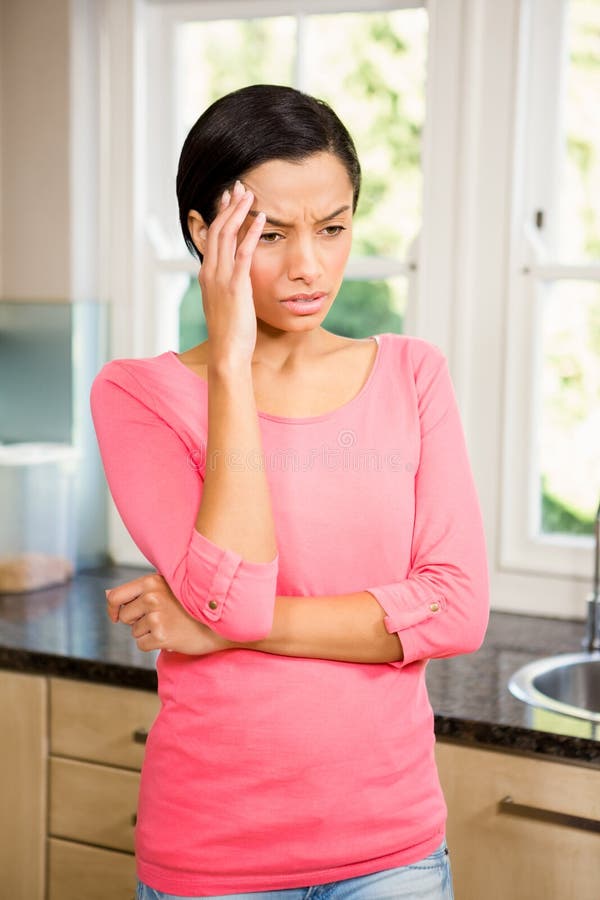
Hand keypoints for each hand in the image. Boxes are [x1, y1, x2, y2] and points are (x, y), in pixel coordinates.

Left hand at [105, 573, 232, 655]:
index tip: (118, 616)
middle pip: (125, 616)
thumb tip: (107, 594)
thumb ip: (138, 590)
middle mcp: (152, 596)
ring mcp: (157, 616)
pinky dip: (154, 645)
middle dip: (136, 621)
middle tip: (161, 618)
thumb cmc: (192, 604)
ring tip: (170, 625)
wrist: (219, 622)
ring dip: (148, 633)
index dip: (113, 609)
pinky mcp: (162, 636)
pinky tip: (171, 637)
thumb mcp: (167, 588)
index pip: (116, 596)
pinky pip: (142, 645)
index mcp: (152, 581)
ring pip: (135, 632)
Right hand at [199, 179, 265, 367]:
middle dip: (228, 206)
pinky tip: (262, 219)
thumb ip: (228, 286)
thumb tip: (237, 278)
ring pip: (227, 235)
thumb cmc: (230, 333)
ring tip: (249, 194)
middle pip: (217, 229)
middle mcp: (210, 272)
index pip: (211, 237)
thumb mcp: (226, 304)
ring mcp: (221, 278)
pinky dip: (252, 233)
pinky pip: (243, 252)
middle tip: (239, 187)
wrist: (227, 352)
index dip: (220, 215)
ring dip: (239, 212)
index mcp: (207, 275)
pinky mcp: (236, 286)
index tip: (228, 199)